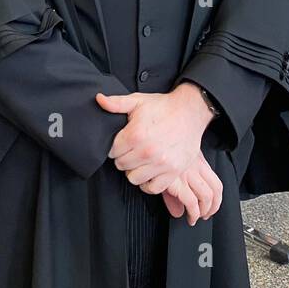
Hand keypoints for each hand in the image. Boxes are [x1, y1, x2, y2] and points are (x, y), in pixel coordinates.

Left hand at [97, 82, 214, 194]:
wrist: (190, 112)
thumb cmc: (163, 107)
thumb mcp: (138, 101)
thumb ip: (116, 103)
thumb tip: (99, 99)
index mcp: (136, 135)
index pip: (112, 152)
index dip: (115, 147)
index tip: (122, 143)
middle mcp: (147, 151)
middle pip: (121, 166)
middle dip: (123, 158)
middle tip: (131, 150)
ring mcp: (161, 163)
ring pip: (134, 178)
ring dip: (134, 171)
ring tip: (140, 161)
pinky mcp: (173, 171)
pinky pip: (153, 188)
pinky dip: (149, 183)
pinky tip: (149, 172)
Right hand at [162, 151, 223, 224]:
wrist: (147, 143)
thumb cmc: (157, 150)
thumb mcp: (171, 166)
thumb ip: (177, 187)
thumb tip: (178, 211)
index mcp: (197, 159)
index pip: (216, 182)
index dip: (216, 199)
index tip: (211, 207)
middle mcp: (195, 166)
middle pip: (215, 190)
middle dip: (213, 207)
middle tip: (205, 215)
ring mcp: (187, 173)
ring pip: (206, 197)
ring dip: (203, 212)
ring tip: (195, 218)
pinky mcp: (176, 181)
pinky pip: (191, 202)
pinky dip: (193, 213)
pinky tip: (189, 217)